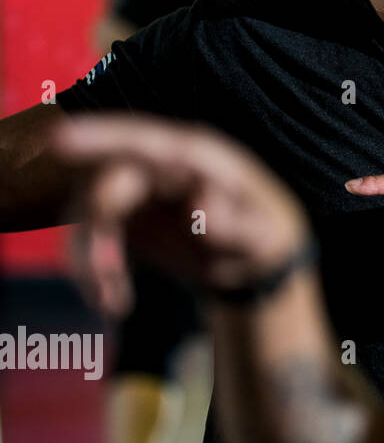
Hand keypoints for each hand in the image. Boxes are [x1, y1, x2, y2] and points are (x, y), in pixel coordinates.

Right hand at [52, 114, 312, 316]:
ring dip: (89, 259)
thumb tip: (201, 212)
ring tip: (113, 305)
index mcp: (200, 159)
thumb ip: (237, 227)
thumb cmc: (264, 234)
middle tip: (106, 278)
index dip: (104, 137)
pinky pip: (88, 237)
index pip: (149, 143)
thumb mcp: (264, 238)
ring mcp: (137, 188)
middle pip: (108, 183)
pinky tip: (113, 303)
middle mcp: (162, 166)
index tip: (60, 139)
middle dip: (97, 230)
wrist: (252, 256)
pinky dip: (92, 271)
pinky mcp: (122, 216)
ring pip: (87, 213)